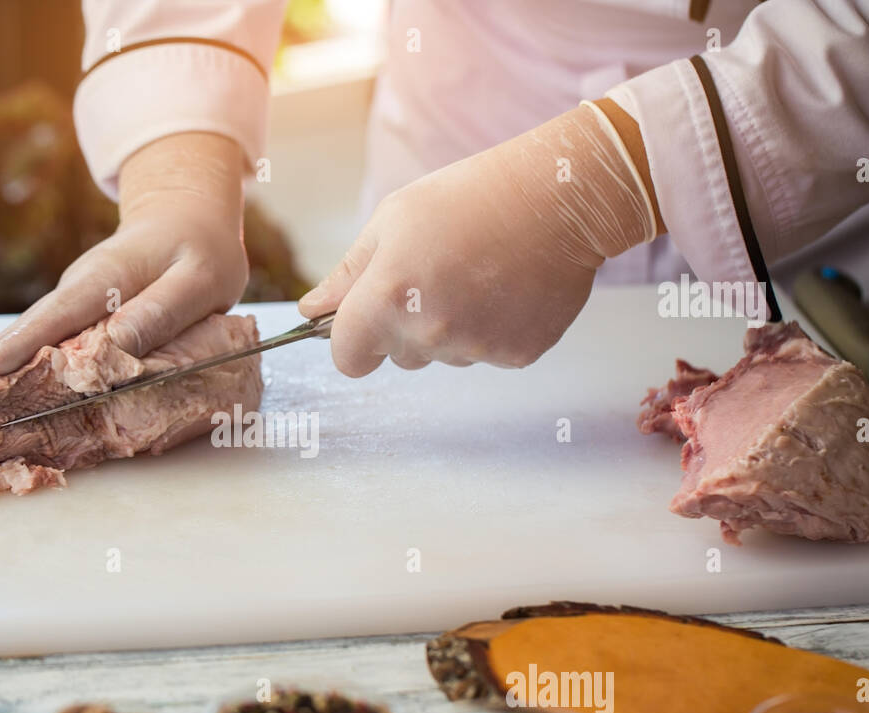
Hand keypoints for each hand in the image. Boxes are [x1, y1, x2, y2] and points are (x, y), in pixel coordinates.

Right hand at [0, 132, 247, 387]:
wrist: (187, 216)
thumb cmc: (199, 249)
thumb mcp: (200, 278)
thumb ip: (164, 309)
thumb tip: (119, 342)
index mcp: (104, 279)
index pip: (57, 317)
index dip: (23, 345)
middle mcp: (78, 290)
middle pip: (26, 329)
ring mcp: (74, 302)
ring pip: (27, 336)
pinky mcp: (77, 315)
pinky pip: (41, 341)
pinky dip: (11, 362)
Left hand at [298, 104, 656, 375]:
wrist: (559, 197)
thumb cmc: (468, 197)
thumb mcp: (393, 221)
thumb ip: (348, 274)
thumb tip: (310, 311)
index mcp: (386, 300)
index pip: (347, 359)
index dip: (352, 341)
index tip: (363, 323)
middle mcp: (429, 334)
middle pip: (398, 357)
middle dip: (405, 326)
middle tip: (436, 273)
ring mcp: (476, 349)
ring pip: (444, 355)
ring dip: (451, 327)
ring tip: (477, 274)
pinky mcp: (517, 355)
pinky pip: (487, 354)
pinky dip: (493, 329)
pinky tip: (507, 287)